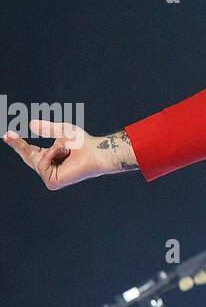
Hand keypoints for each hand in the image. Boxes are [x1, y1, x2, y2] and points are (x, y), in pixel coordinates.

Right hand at [3, 120, 138, 188]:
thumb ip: (47, 129)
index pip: (30, 152)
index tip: (6, 135)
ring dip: (51, 149)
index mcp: (50, 158)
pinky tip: (63, 153)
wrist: (95, 152)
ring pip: (36, 161)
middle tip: (7, 134)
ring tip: (65, 147)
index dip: (18, 144)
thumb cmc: (83, 143)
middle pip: (28, 157)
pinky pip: (42, 165)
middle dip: (19, 145)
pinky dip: (51, 155)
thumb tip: (31, 124)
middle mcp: (50, 169)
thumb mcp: (61, 131)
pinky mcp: (53, 183)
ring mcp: (51, 178)